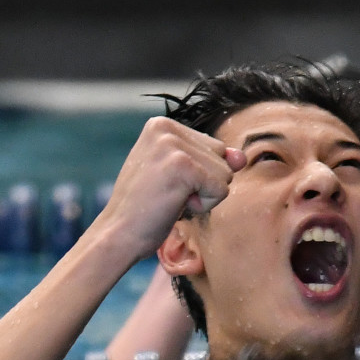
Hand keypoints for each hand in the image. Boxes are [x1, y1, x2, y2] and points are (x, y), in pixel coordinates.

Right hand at [94, 116, 246, 263]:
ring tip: (169, 200)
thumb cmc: (146, 210)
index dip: (197, 175)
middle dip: (203, 184)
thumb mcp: (180, 178)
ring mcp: (172, 145)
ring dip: (203, 196)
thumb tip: (241, 157)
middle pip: (222, 157)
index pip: (212, 147)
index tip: (164, 184)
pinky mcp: (182, 166)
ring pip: (225, 173)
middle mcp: (166, 128)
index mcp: (161, 125)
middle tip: (167, 194)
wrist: (118, 235)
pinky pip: (221, 189)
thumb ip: (212, 162)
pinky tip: (174, 205)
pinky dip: (204, 206)